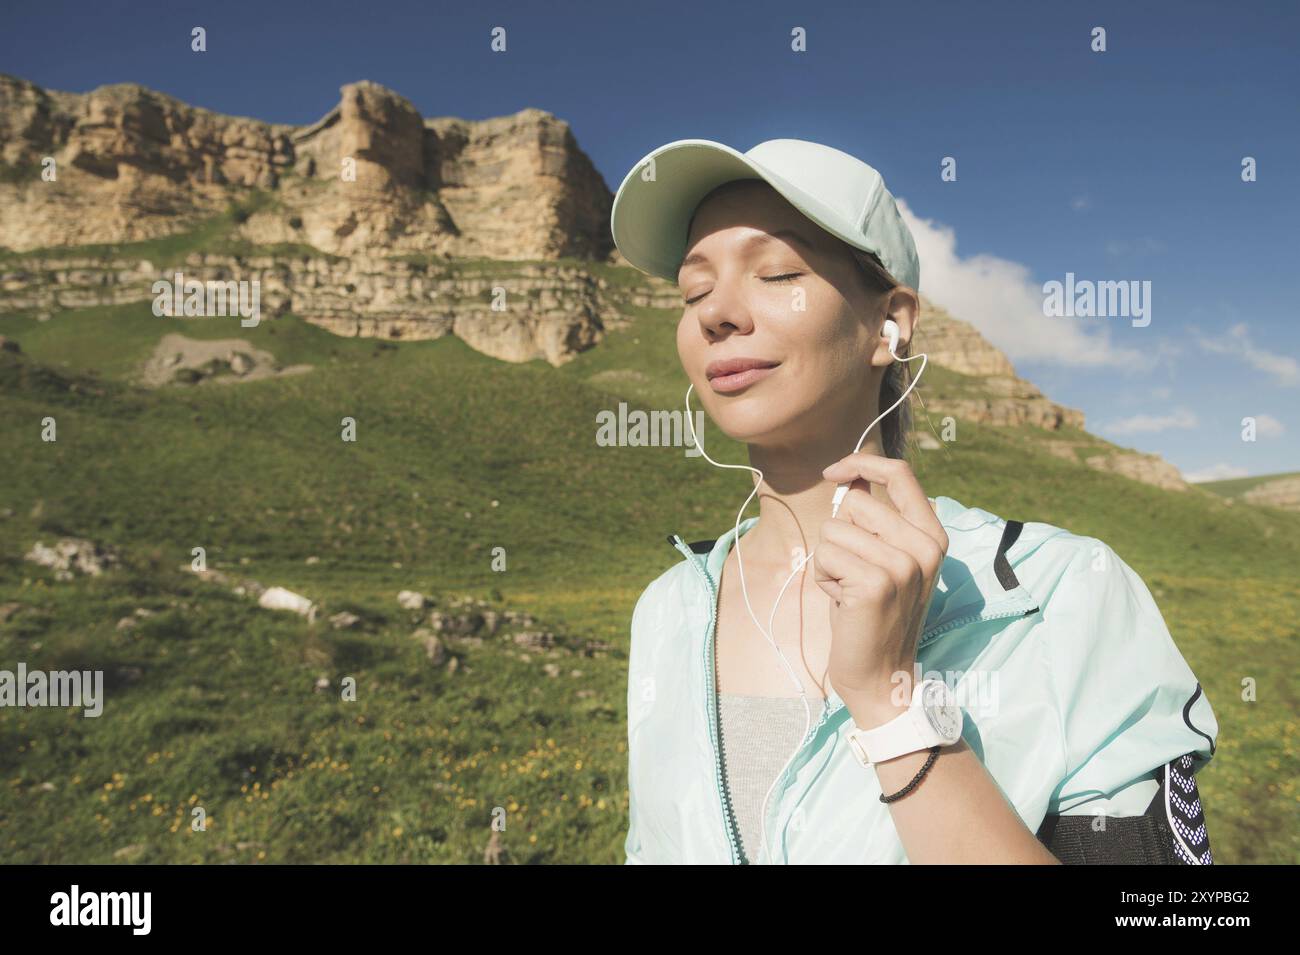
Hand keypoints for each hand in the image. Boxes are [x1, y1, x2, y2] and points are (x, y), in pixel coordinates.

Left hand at [813, 455, 948, 721]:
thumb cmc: (872, 614)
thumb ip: (874, 520)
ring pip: (834, 529)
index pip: (899, 472)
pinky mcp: (876, 583)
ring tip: (849, 590)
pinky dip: (824, 578)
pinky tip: (843, 602)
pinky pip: (825, 554)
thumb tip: (849, 477)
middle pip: (855, 503)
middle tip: (854, 573)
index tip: (834, 472)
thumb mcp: (885, 559)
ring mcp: (904, 564)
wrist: (882, 675)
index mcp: (932, 535)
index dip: (861, 463)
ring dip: (829, 559)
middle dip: (839, 535)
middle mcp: (925, 546)